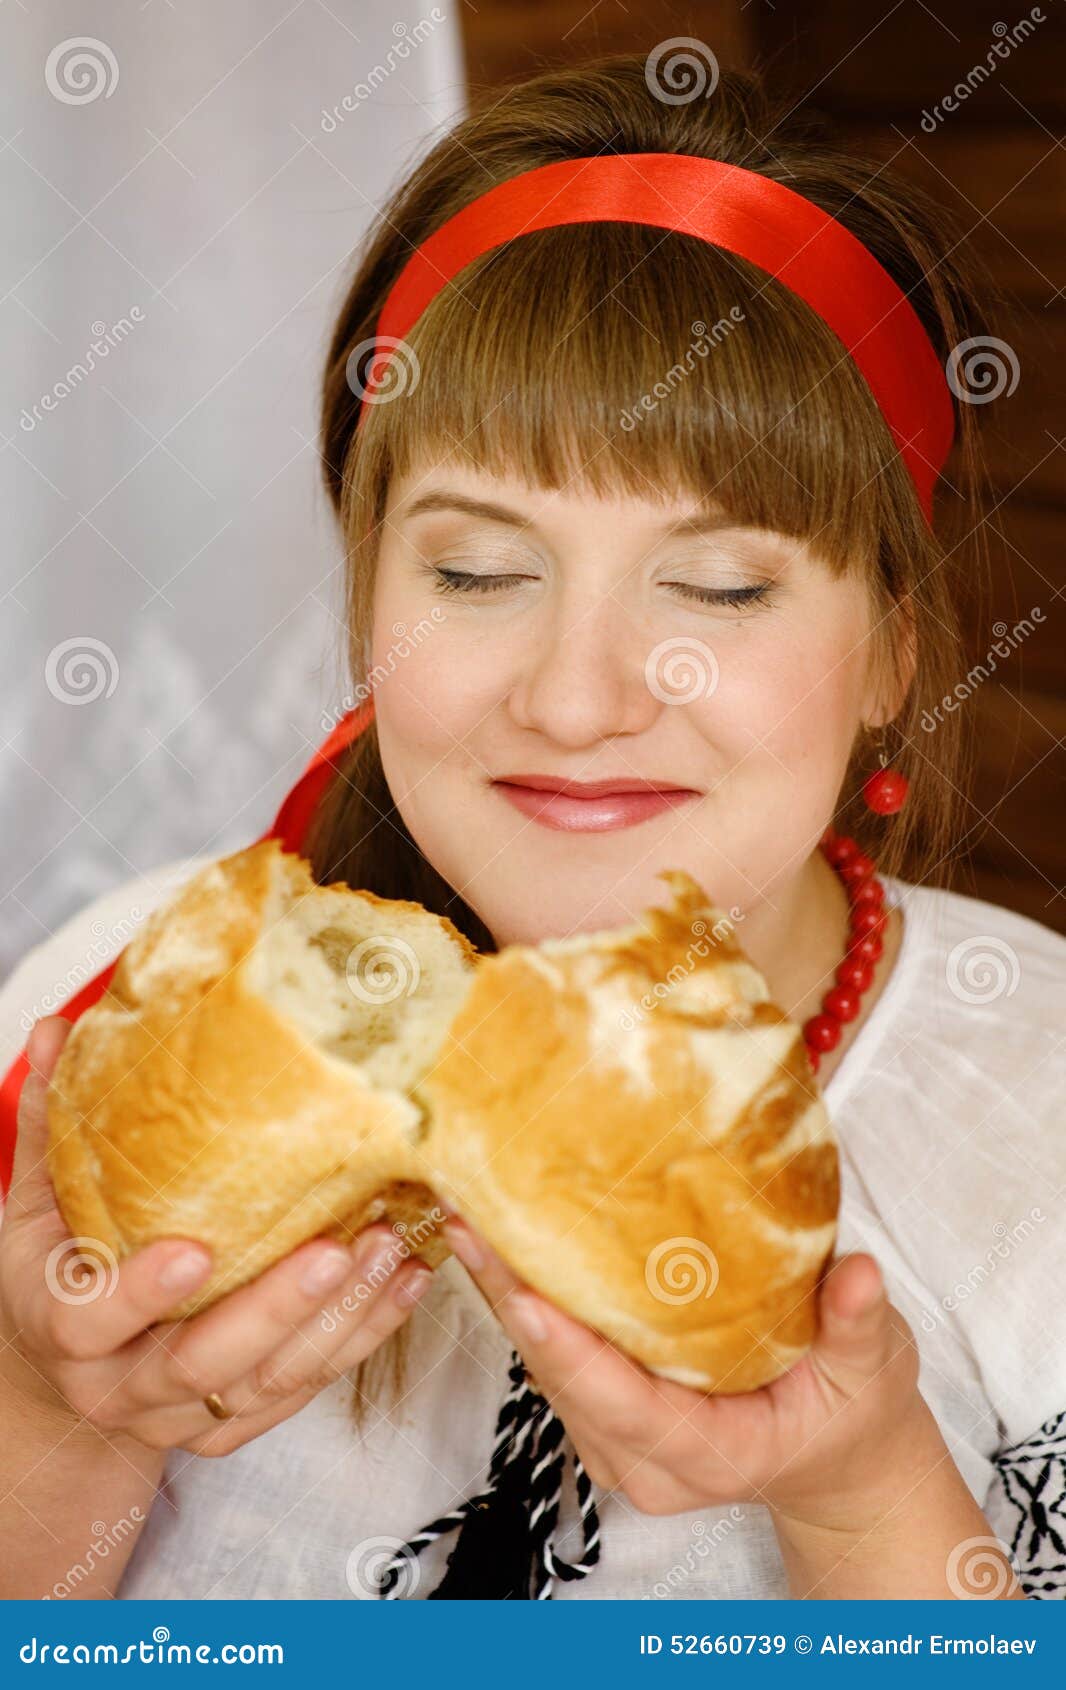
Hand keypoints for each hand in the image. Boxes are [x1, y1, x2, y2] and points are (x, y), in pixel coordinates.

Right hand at [0, 1015, 434, 1457]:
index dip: (140, 1293)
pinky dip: (359, 1336)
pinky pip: (304, 1389)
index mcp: (65, 1326)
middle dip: (275, 1308)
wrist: (69, 1373)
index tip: (195, 1251)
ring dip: (337, 1318)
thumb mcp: (38, 1203)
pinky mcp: (231, 1425)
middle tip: (335, 1247)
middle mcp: (120, 1385)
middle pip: (199, 1362)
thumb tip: (55, 1029)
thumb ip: (52, 1122)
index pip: (93, 1319)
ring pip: (266, 1382)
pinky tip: (404, 1281)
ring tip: (389, 1248)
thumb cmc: (62, 1269)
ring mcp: (179, 1414)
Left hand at [441, 1213, 939, 1531]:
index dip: (571, 1351)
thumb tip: (857, 1275)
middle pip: (563, 1381)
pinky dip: (525, 1302)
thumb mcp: (873, 1371)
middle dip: (513, 1300)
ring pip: (544, 1370)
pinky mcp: (603, 1418)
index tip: (527, 1293)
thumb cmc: (850, 1416)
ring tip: (467, 1212)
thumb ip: (859, 1325)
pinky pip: (552, 1361)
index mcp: (712, 1456)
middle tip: (469, 1217)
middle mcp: (648, 1463)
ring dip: (505, 1294)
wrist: (833, 1463)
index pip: (625, 1407)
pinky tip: (501, 1240)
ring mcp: (617, 1445)